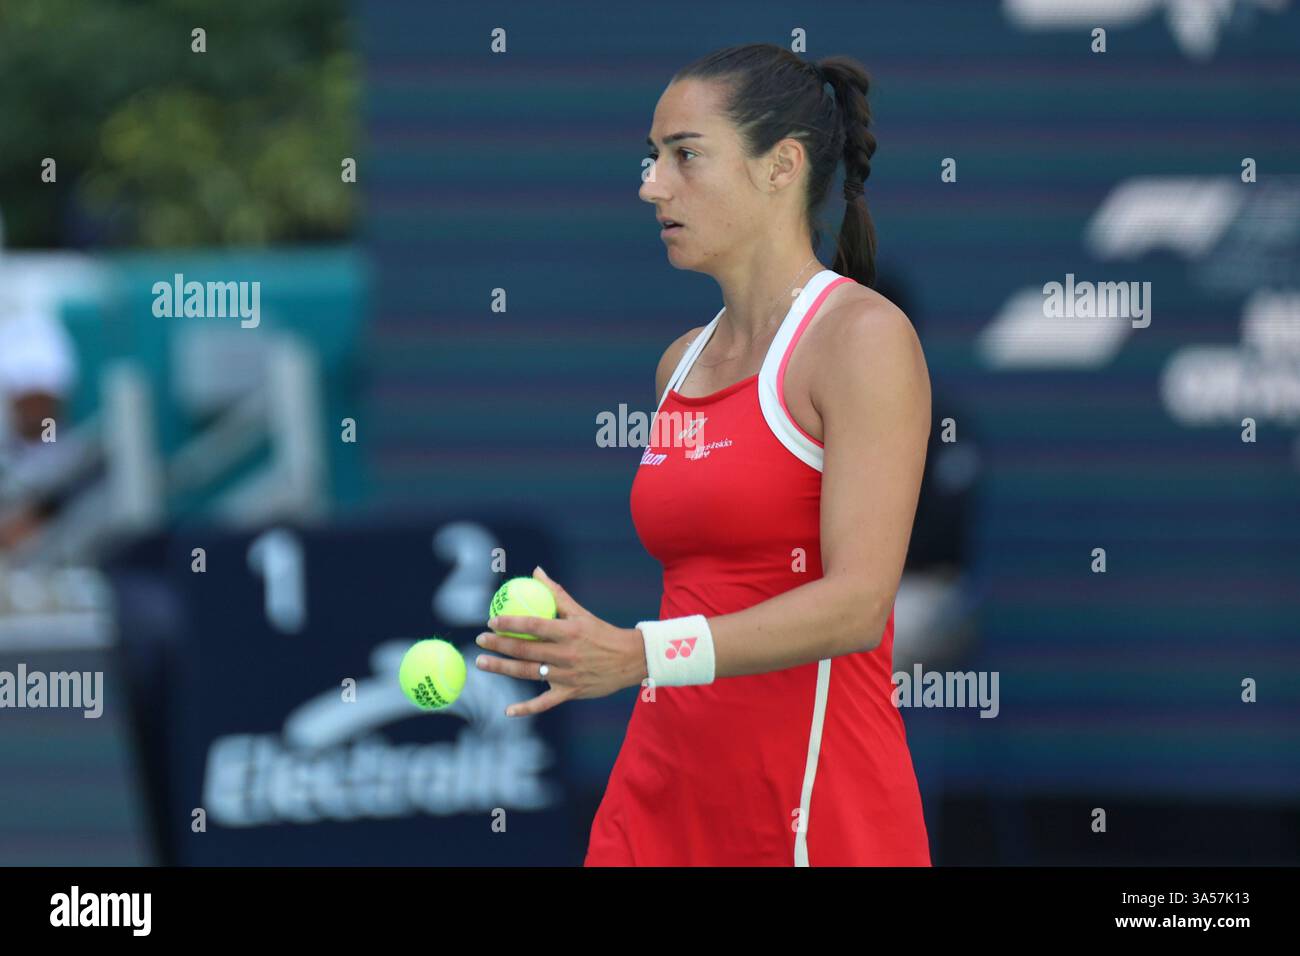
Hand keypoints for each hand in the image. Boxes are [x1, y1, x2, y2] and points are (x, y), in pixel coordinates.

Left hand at [475, 567, 647, 716]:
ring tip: (481, 663)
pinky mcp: (571, 692)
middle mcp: (567, 654)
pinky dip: (526, 709)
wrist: (630, 660)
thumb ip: (556, 594)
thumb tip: (536, 572)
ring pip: (528, 672)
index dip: (510, 623)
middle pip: (525, 649)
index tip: (491, 621)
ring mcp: (567, 676)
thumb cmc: (601, 632)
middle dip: (499, 644)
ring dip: (502, 668)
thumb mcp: (580, 612)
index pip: (533, 625)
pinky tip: (508, 710)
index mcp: (569, 631)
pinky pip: (545, 703)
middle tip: (480, 640)